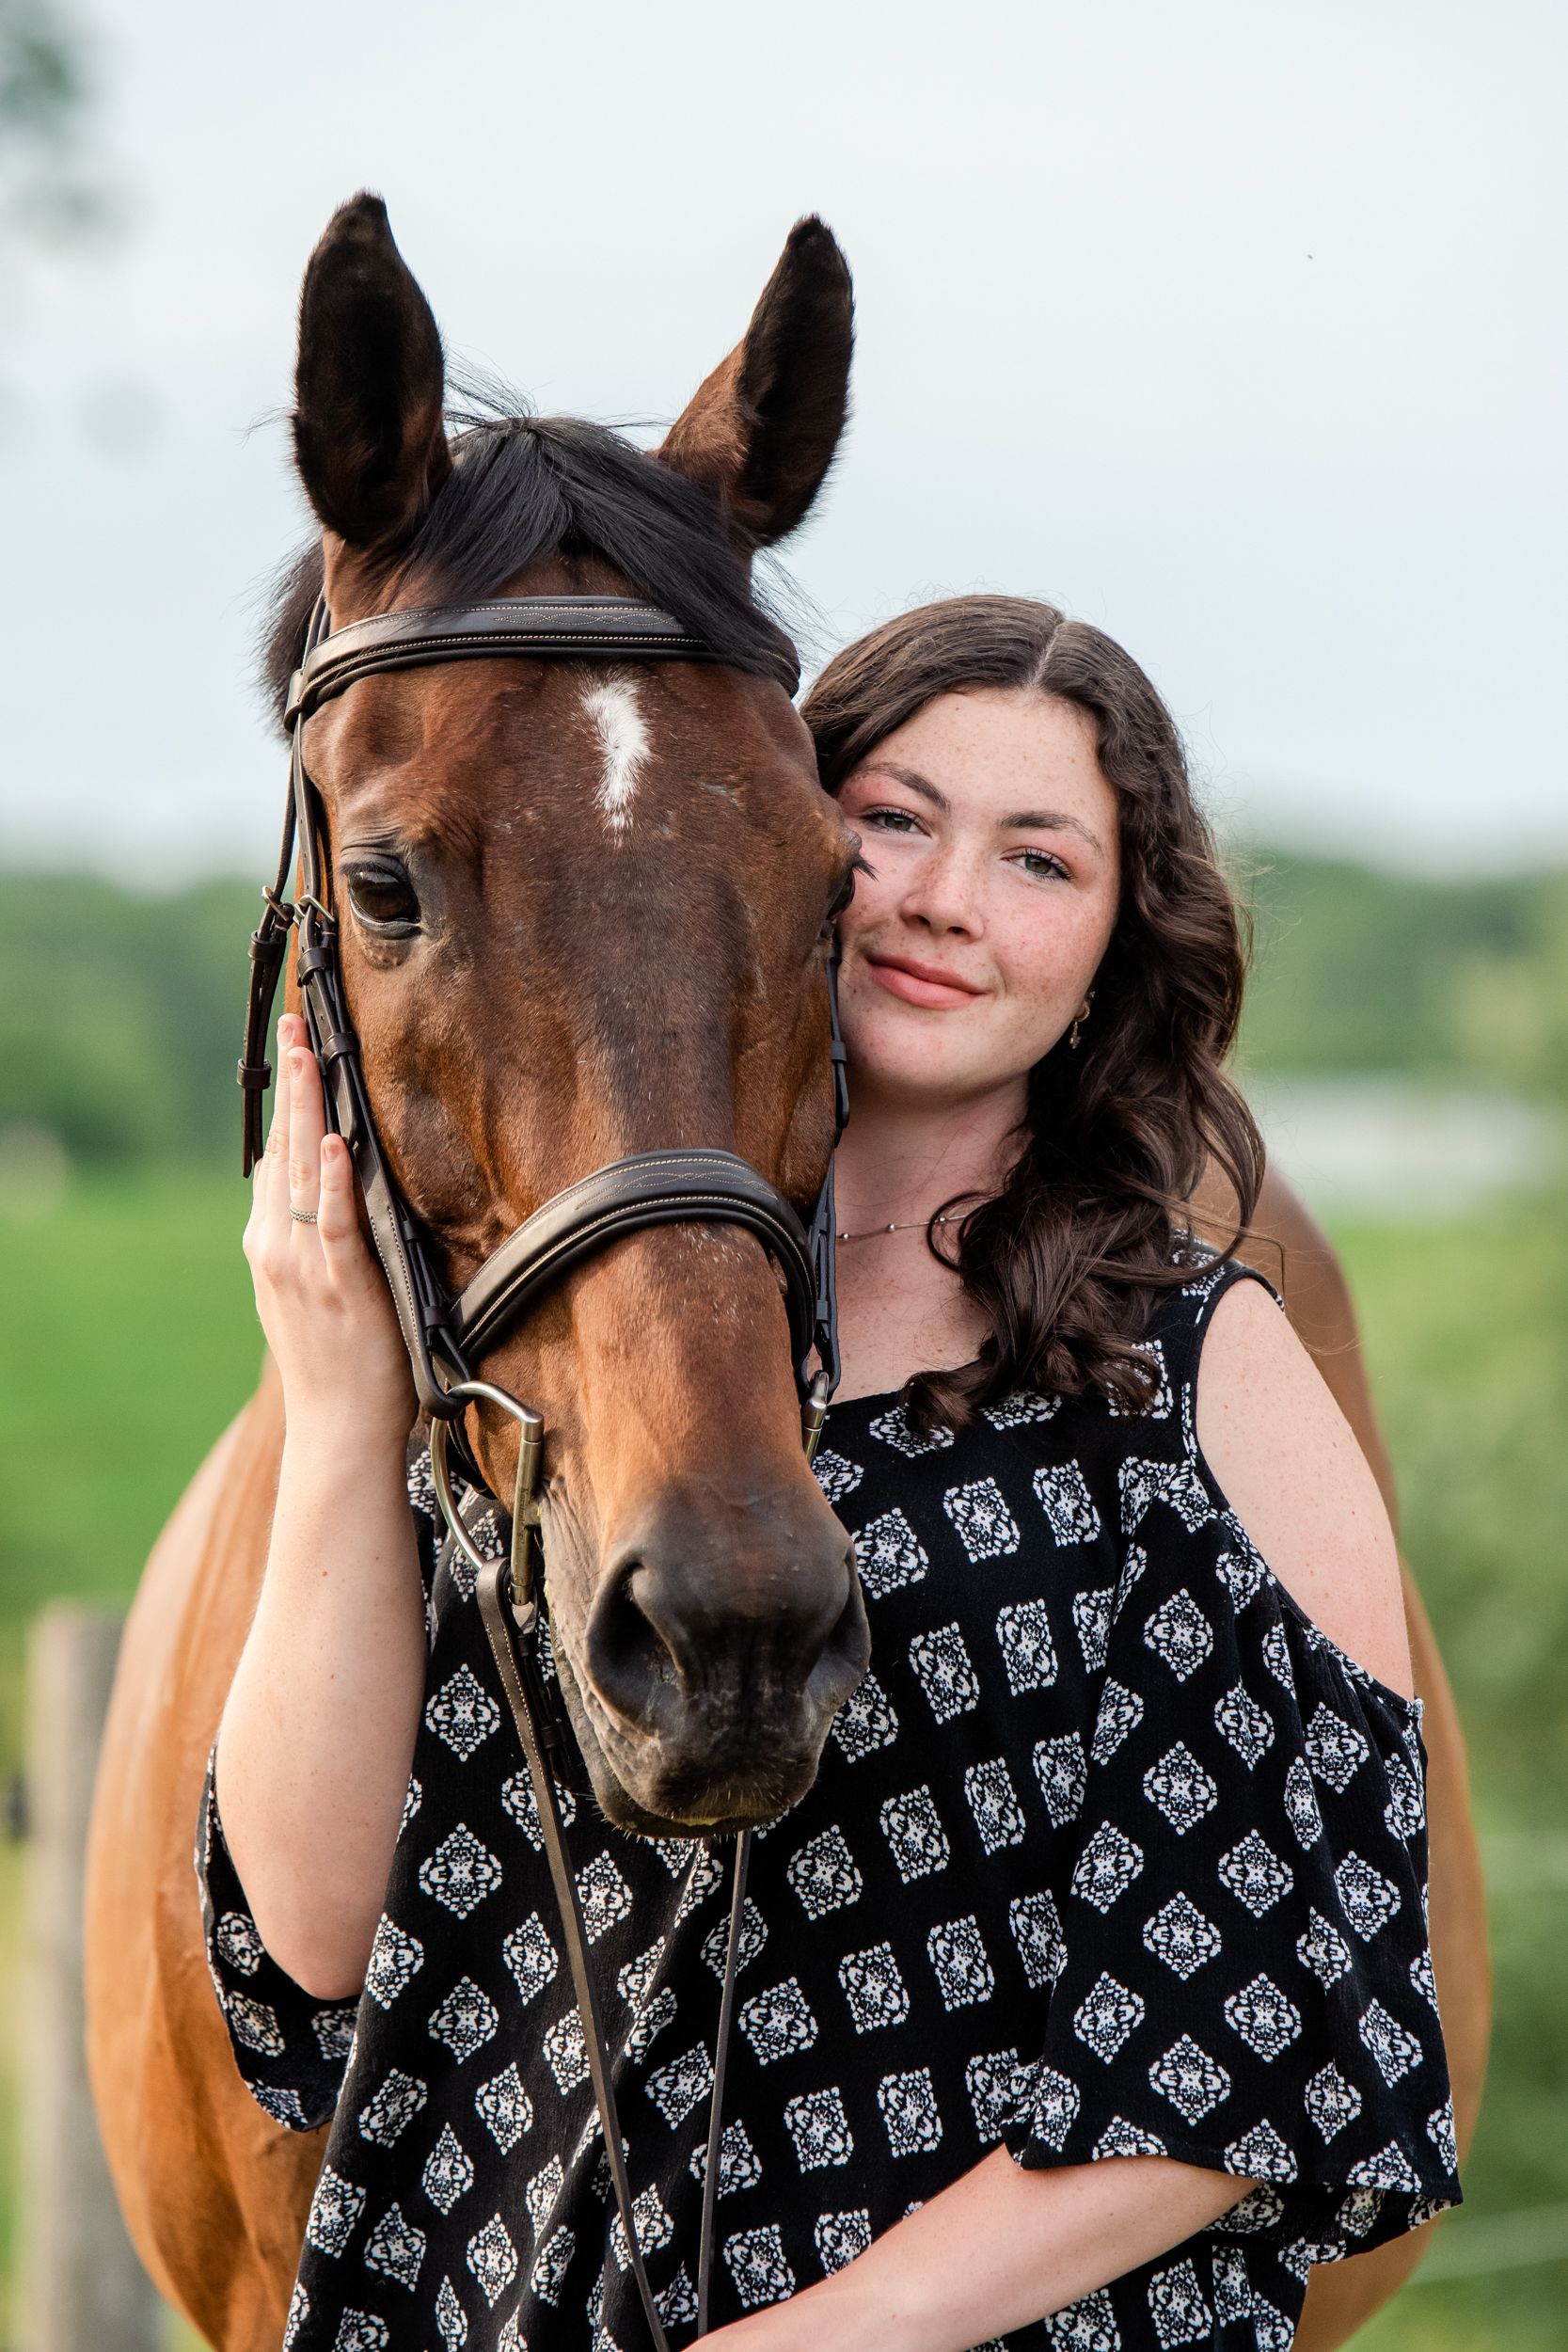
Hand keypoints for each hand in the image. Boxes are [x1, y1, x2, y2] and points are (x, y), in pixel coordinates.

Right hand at [242, 1012, 416, 1452]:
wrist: (338, 1432)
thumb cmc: (340, 1368)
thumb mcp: (312, 1295)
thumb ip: (316, 1245)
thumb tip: (330, 1198)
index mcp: (271, 1246)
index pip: (274, 1158)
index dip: (283, 1103)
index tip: (291, 1049)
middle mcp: (277, 1247)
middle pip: (282, 1148)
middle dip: (290, 1083)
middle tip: (294, 1025)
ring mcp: (304, 1265)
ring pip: (303, 1171)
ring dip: (307, 1109)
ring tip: (308, 1054)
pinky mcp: (339, 1284)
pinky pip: (336, 1222)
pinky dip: (334, 1181)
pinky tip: (336, 1141)